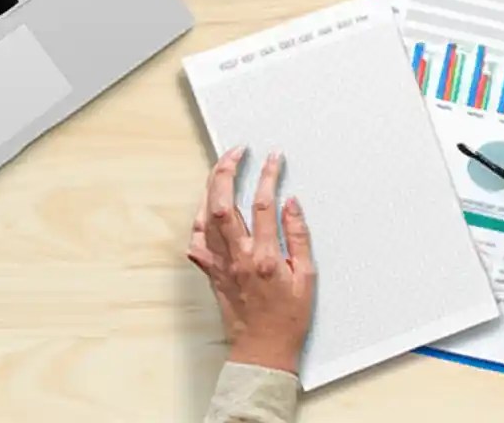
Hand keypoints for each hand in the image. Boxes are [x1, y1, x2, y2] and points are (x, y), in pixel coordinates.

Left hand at [187, 146, 316, 373]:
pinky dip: (200, 220)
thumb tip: (291, 204)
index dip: (267, 175)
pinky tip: (207, 210)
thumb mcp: (306, 277)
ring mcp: (220, 265)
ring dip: (210, 189)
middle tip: (236, 152)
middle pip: (222, 204)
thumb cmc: (287, 319)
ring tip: (221, 170)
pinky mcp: (211, 273)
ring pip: (205, 218)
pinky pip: (197, 241)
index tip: (273, 158)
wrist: (262, 351)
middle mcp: (237, 258)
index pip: (262, 205)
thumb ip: (298, 237)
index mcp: (264, 258)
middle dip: (226, 171)